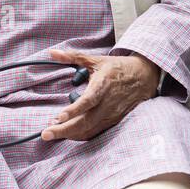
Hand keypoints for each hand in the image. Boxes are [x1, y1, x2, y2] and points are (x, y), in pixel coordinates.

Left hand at [41, 49, 160, 141]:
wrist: (145, 76)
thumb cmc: (118, 67)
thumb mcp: (96, 60)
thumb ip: (73, 57)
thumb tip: (53, 53)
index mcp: (103, 85)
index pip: (87, 101)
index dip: (73, 111)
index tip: (58, 117)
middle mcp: (108, 102)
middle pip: (85, 121)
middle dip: (64, 130)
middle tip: (45, 134)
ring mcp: (112, 114)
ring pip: (89, 130)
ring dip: (70, 134)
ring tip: (52, 133)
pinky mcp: (114, 121)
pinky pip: (96, 132)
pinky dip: (81, 135)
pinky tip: (68, 134)